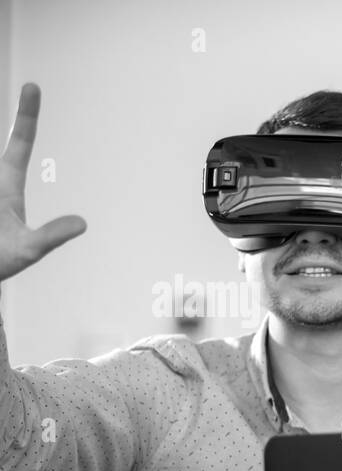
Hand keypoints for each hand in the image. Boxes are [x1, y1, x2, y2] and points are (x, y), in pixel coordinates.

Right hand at [1, 83, 85, 282]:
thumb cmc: (0, 261)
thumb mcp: (27, 250)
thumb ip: (50, 236)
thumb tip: (82, 224)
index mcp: (8, 184)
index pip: (19, 143)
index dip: (27, 116)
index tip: (33, 86)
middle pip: (2, 147)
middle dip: (20, 118)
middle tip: (29, 92)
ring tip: (1, 214)